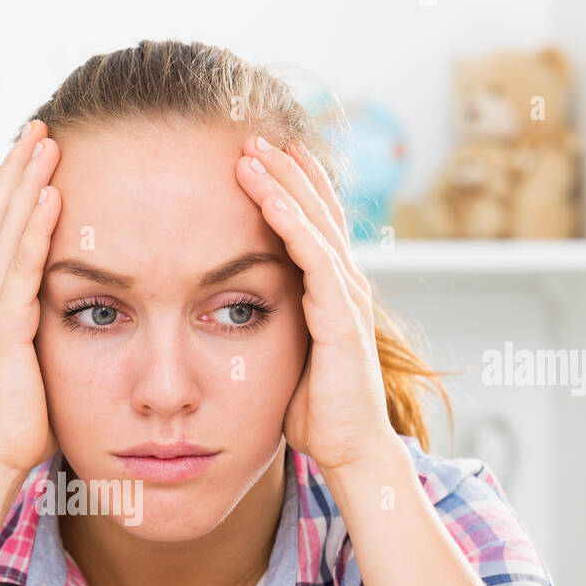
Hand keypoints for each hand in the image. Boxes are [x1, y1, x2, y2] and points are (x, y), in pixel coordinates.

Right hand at [0, 119, 62, 475]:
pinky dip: (36, 227)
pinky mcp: (3, 326)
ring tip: (45, 139)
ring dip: (27, 181)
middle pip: (0, 213)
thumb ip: (55, 328)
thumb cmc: (26, 416)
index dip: (18, 185)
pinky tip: (53, 194)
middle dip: (20, 167)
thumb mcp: (45, 359)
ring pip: (9, 228)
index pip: (4, 228)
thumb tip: (89, 314)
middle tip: (41, 124)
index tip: (38, 148)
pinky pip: (22, 266)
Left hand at [234, 135, 400, 475]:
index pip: (313, 225)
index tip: (258, 156)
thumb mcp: (286, 358)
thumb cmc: (317, 413)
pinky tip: (269, 199)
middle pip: (316, 211)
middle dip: (284, 170)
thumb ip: (272, 329)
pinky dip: (293, 225)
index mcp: (332, 292)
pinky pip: (315, 259)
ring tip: (251, 151)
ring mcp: (348, 298)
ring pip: (314, 224)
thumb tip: (234, 318)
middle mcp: (346, 286)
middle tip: (251, 135)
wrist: (351, 451)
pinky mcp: (342, 317)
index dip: (290, 187)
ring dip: (283, 185)